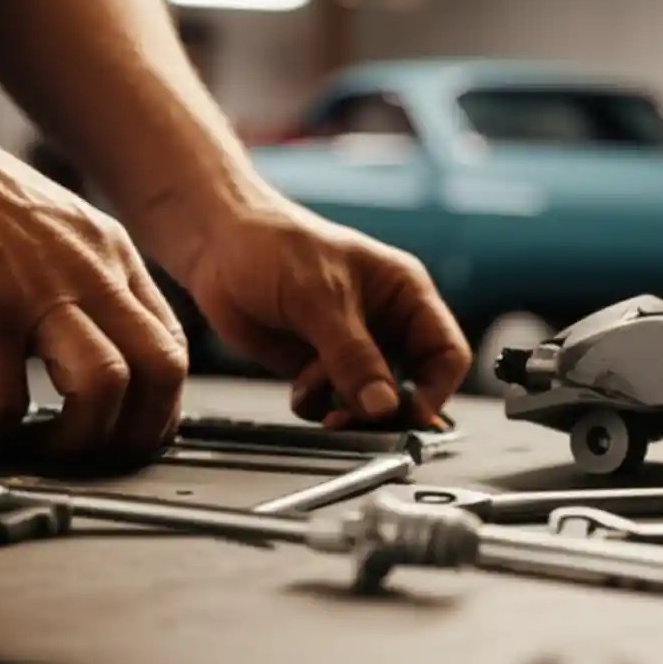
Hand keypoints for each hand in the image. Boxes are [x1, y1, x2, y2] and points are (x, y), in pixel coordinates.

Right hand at [0, 119, 187, 464]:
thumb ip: (88, 285)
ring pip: (106, 385)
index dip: (163, 403)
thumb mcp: (59, 232)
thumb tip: (99, 356)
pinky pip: (9, 396)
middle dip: (141, 432)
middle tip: (102, 460)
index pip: (173, 345)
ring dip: (80, 440)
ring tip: (44, 452)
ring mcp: (41, 291)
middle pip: (162, 370)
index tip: (136, 432)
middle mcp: (92, 273)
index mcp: (114, 258)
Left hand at [183, 202, 470, 426]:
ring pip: (369, 399)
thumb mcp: (320, 299)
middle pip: (411, 384)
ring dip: (343, 406)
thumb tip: (384, 405)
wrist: (216, 245)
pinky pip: (333, 401)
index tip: (408, 413)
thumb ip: (354, 356)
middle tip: (354, 417)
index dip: (435, 389)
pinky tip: (299, 387)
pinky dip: (317, 404)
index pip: (446, 353)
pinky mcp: (319, 363)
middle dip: (382, 406)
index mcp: (405, 294)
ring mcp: (353, 346)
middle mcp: (386, 322)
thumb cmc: (274, 245)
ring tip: (313, 387)